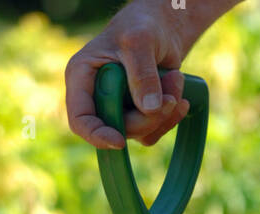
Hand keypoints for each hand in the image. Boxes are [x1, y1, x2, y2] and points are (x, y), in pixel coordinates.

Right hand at [66, 2, 190, 148]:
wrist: (160, 30)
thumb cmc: (141, 26)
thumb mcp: (139, 41)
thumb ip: (142, 74)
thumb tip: (148, 109)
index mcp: (81, 78)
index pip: (80, 119)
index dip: (96, 134)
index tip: (119, 140)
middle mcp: (96, 98)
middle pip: (116, 129)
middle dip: (147, 118)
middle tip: (170, 97)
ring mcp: (117, 110)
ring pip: (138, 133)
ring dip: (164, 113)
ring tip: (176, 80)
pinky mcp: (136, 117)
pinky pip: (153, 132)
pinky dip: (170, 118)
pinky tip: (179, 96)